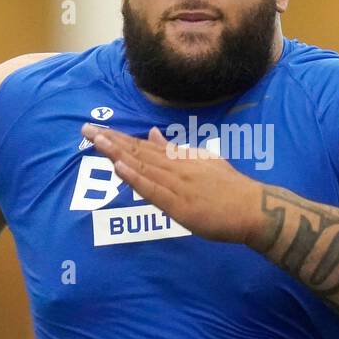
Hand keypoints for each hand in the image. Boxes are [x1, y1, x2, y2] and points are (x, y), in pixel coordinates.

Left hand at [82, 124, 265, 244]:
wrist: (253, 208)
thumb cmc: (230, 188)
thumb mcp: (204, 160)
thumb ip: (177, 149)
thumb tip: (153, 133)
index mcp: (181, 158)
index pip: (145, 145)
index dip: (120, 138)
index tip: (99, 130)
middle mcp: (177, 167)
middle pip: (138, 152)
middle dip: (111, 141)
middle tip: (85, 130)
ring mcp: (178, 185)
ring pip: (143, 166)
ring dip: (117, 153)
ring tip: (96, 141)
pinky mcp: (179, 205)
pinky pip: (153, 189)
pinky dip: (135, 177)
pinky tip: (118, 167)